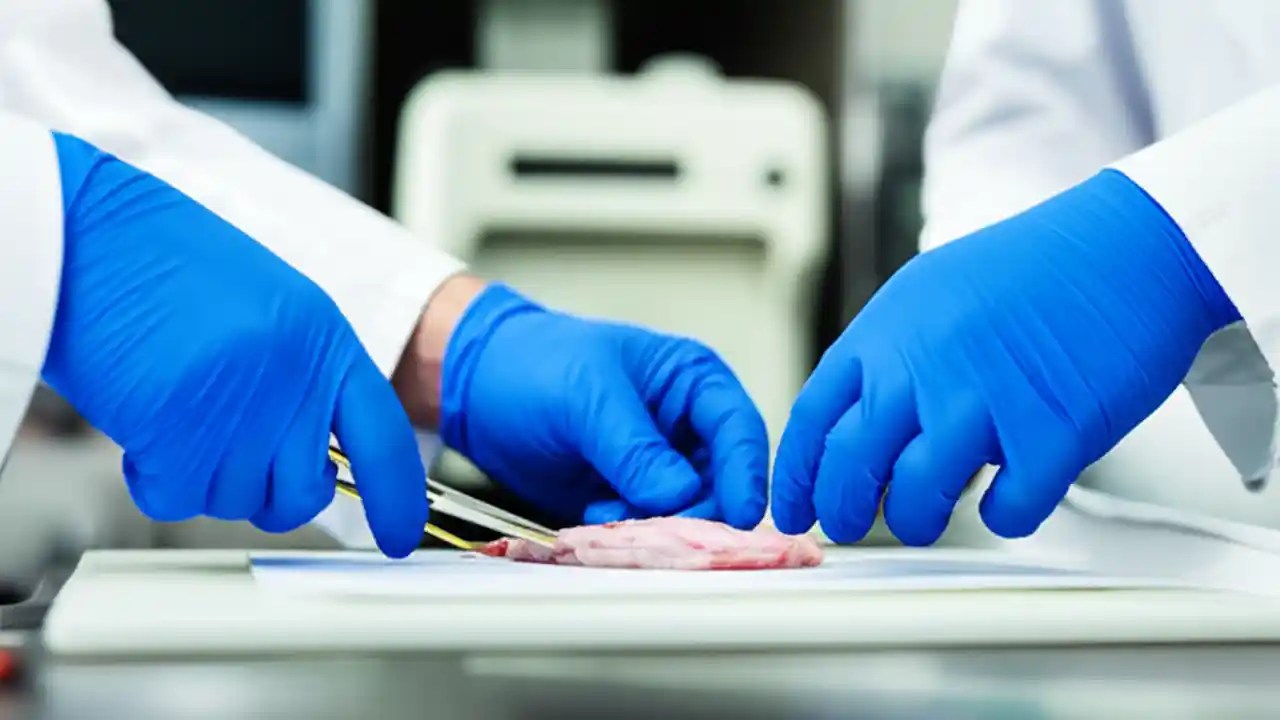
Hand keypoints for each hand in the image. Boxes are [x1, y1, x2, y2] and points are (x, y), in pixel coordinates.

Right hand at [41, 133, 426, 557]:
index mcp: (325, 340)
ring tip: (178, 411)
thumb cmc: (167, 261)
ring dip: (204, 475)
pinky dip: (156, 477)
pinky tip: (146, 426)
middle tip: (234, 456)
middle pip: (305, 492)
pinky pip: (179, 497)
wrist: (88, 231)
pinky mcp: (180, 433)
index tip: (399, 534)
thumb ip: (303, 376)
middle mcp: (294, 379)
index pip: (386, 438)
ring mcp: (241, 408)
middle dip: (271, 493)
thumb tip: (315, 451)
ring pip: (237, 500)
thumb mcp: (269, 308)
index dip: (399, 498)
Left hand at [418, 283, 767, 528]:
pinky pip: (650, 527)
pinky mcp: (630, 496)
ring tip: (608, 512)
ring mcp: (659, 465)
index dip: (746, 474)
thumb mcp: (587, 396)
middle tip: (655, 524)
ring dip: (657, 525)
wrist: (475, 388)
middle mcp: (685, 425)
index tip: (742, 515)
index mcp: (693, 380)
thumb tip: (677, 494)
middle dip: (695, 511)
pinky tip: (596, 516)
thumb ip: (634, 447)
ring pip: (688, 513)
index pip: (740, 430)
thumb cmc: (534, 364)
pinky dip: (631, 532)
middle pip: (722, 484)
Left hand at [772, 169, 1239, 544]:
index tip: (791, 509)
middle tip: (848, 526)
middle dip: (841, 511)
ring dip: (916, 522)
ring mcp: (985, 402)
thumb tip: (852, 419)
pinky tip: (1010, 497)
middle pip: (850, 468)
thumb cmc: (1031, 268)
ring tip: (925, 517)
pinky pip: (1008, 510)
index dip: (794, 476)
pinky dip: (1005, 516)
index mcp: (886, 333)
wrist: (1126, 244)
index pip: (812, 419)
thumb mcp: (925, 293)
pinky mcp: (1051, 433)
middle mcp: (923, 369)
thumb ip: (885, 355)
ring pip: (918, 501)